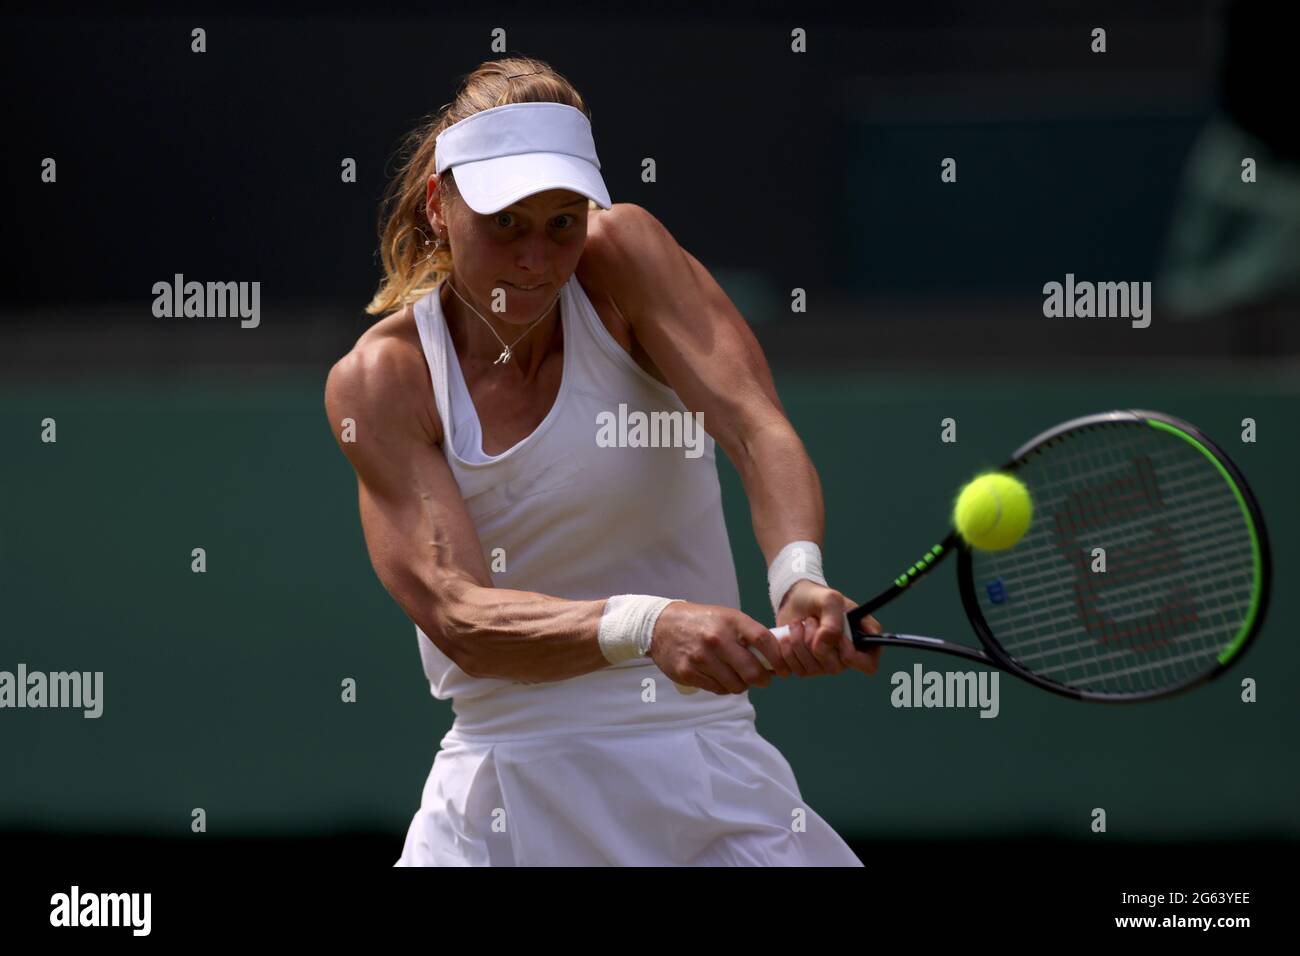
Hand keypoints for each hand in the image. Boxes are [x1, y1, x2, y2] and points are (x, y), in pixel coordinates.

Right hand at [649, 601, 791, 694]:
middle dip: (762, 680)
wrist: (661, 625)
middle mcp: (717, 639)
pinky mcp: (688, 672)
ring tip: (737, 677)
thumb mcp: (726, 617)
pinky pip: (717, 690)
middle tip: (762, 679)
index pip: (764, 640)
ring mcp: (702, 657)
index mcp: (731, 621)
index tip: (783, 668)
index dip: (778, 658)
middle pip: (752, 671)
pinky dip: (723, 687)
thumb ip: (748, 635)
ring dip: (741, 685)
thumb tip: (774, 658)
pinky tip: (719, 677)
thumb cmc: (701, 621)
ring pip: (735, 685)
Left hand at [775, 580, 882, 676]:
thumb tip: (826, 641)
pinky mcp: (803, 667)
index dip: (853, 656)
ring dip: (798, 641)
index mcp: (860, 641)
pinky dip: (785, 649)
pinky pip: (792, 669)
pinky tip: (787, 634)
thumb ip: (834, 619)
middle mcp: (843, 658)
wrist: (794, 600)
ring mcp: (823, 666)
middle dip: (816, 641)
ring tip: (799, 623)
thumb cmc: (818, 598)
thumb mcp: (830, 599)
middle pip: (834, 668)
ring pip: (810, 669)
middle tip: (811, 620)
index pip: (868, 665)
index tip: (839, 638)